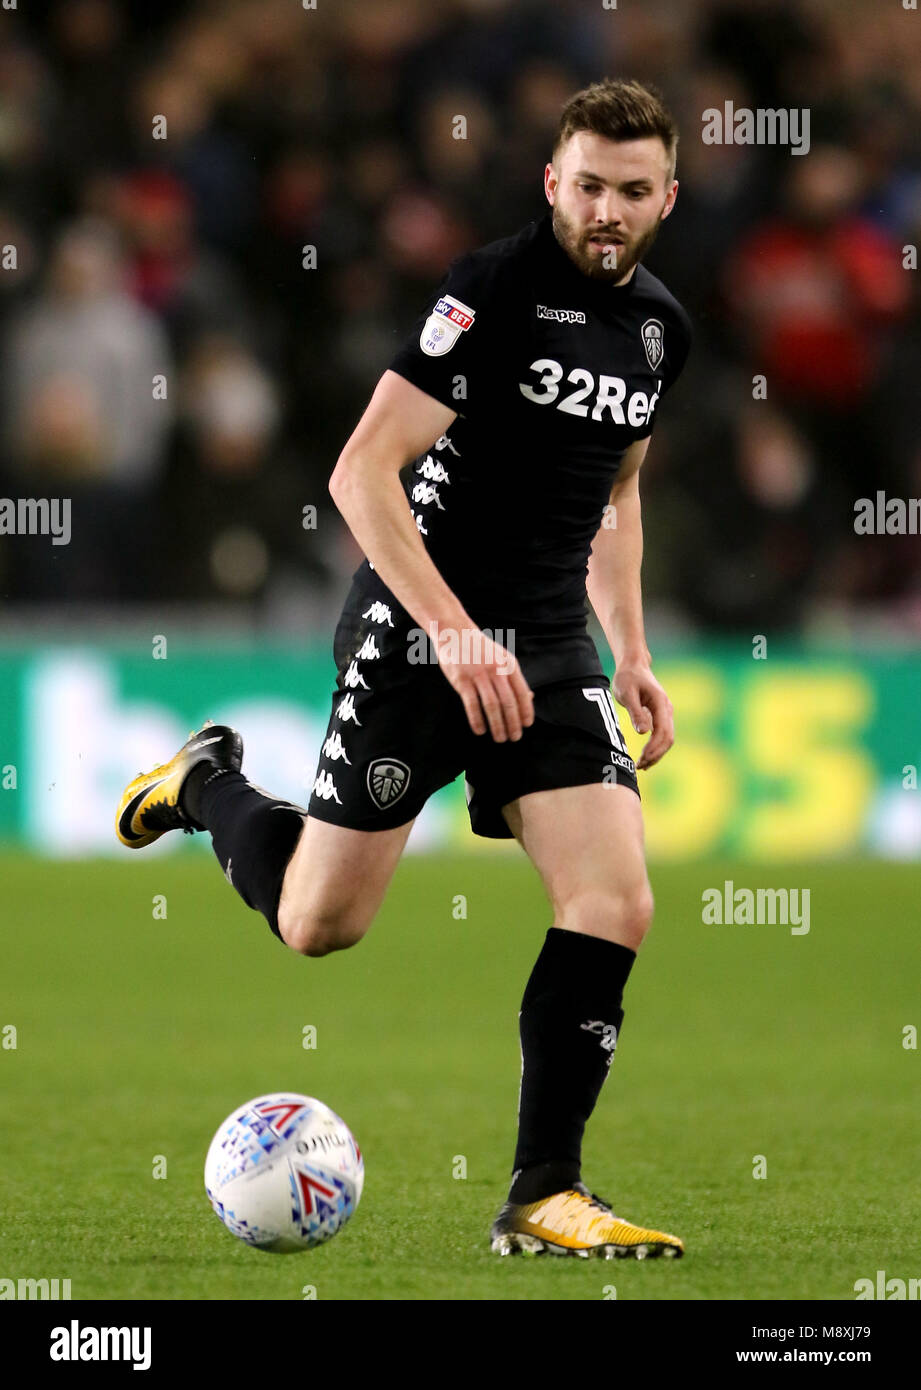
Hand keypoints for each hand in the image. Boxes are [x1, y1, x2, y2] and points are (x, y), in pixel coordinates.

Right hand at [434, 626, 534, 741]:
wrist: (455, 632)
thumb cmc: (480, 648)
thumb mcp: (501, 658)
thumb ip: (514, 678)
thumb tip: (530, 698)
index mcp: (509, 665)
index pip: (522, 693)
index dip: (526, 712)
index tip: (527, 726)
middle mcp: (496, 670)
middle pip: (509, 703)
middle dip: (513, 724)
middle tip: (514, 738)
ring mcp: (479, 675)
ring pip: (492, 706)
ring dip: (497, 726)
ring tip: (499, 738)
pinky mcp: (462, 680)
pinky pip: (472, 705)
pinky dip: (477, 720)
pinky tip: (480, 730)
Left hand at [612, 661, 673, 769]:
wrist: (633, 665)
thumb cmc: (628, 677)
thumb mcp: (627, 693)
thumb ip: (636, 712)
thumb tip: (644, 732)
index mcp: (660, 703)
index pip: (662, 731)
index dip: (654, 748)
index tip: (642, 759)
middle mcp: (667, 709)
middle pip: (668, 738)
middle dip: (656, 755)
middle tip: (639, 766)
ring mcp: (665, 713)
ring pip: (667, 738)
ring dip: (657, 753)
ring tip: (641, 765)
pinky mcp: (660, 715)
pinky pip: (662, 735)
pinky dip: (656, 747)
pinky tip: (645, 756)